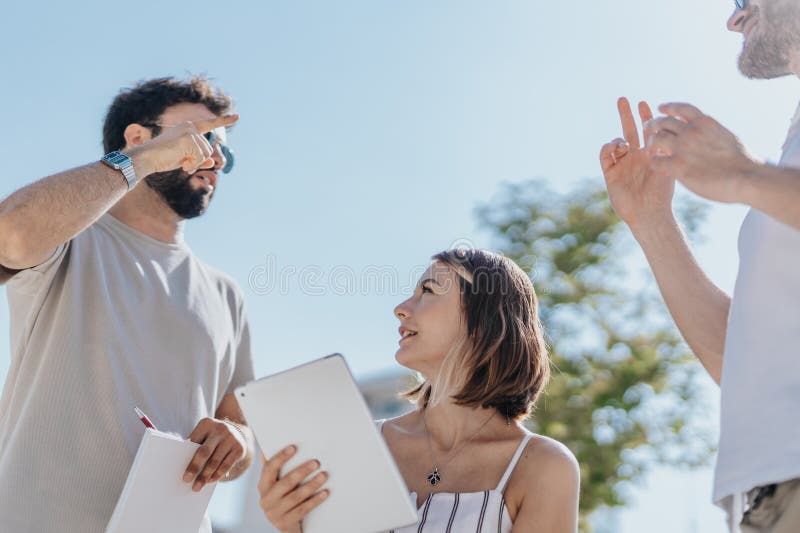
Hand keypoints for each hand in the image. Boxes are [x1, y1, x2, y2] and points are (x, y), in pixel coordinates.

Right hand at [127, 114, 238, 176]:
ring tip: (182, 163)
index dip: (224, 120)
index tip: (237, 116)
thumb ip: (199, 158)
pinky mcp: (188, 139)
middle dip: (198, 160)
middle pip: (208, 149)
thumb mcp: (186, 159)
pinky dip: (193, 165)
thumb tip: (213, 162)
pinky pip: (200, 158)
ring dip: (195, 163)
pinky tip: (182, 164)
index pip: (209, 124)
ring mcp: (189, 132)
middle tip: (184, 163)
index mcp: (188, 127)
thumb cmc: (164, 158)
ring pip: (206, 154)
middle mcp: (190, 126)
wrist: (147, 158)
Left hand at [183, 417, 247, 491]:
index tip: (180, 467)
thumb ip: (195, 444)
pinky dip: (217, 475)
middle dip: (194, 467)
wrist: (238, 433)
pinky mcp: (239, 448)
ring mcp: (231, 438)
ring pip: (215, 461)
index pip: (194, 441)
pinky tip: (210, 481)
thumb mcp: (204, 434)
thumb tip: (182, 465)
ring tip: (197, 486)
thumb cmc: (212, 438)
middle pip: (204, 451)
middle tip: (186, 480)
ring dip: (205, 476)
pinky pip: (226, 465)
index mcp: (207, 423)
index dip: (187, 455)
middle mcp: (220, 429)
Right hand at [258, 446, 329, 532]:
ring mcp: (274, 513)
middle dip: (301, 471)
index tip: (294, 447)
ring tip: (324, 475)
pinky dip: (315, 501)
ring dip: (311, 485)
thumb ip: (275, 467)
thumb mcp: (277, 483)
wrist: (284, 523)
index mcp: (263, 485)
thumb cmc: (283, 496)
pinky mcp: (284, 523)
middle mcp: (266, 499)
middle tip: (316, 462)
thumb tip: (268, 447)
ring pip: (295, 497)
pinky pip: (302, 510)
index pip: (269, 469)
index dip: (281, 457)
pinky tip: (325, 492)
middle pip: (285, 483)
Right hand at [600, 98, 675, 229]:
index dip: (645, 116)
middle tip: (623, 99)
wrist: (648, 213)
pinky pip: (605, 155)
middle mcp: (635, 156)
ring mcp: (622, 164)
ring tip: (625, 144)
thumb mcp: (667, 165)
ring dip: (619, 136)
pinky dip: (609, 147)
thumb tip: (663, 129)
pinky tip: (617, 149)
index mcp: (650, 154)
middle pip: (629, 130)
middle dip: (626, 114)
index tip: (643, 103)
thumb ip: (663, 148)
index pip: (647, 130)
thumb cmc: (662, 193)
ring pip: (616, 142)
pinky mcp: (610, 173)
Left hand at [647, 102, 759, 202]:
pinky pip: (656, 161)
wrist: (746, 176)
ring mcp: (682, 147)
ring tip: (649, 147)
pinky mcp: (677, 166)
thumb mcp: (726, 136)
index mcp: (704, 122)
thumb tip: (708, 133)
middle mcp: (691, 131)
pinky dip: (654, 162)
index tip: (661, 107)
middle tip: (647, 128)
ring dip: (651, 142)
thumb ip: (711, 132)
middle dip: (654, 124)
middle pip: (663, 122)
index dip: (669, 107)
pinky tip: (656, 165)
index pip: (682, 108)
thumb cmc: (742, 161)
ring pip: (656, 138)